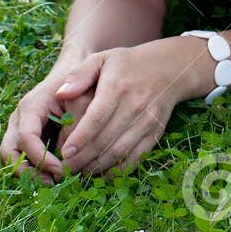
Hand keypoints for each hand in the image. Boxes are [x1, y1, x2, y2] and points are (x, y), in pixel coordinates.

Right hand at [0, 61, 96, 183]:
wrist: (76, 73)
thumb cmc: (81, 84)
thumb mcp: (82, 98)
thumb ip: (76, 122)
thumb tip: (69, 153)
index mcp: (30, 107)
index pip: (25, 137)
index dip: (40, 157)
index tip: (60, 169)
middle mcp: (19, 120)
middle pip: (8, 152)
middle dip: (27, 171)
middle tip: (50, 182)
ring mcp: (19, 129)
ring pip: (11, 158)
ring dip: (29, 174)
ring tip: (52, 183)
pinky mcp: (27, 138)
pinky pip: (23, 157)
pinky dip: (34, 169)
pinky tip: (54, 177)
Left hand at [50, 42, 193, 176]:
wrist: (171, 69)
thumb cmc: (128, 64)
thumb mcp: (102, 59)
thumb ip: (79, 75)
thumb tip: (60, 94)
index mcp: (117, 87)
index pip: (97, 118)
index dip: (80, 138)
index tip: (64, 153)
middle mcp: (134, 106)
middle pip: (105, 140)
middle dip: (82, 158)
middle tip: (65, 169)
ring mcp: (147, 121)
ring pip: (119, 152)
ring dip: (97, 166)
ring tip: (79, 172)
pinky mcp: (155, 133)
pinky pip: (135, 158)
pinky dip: (118, 170)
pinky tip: (102, 172)